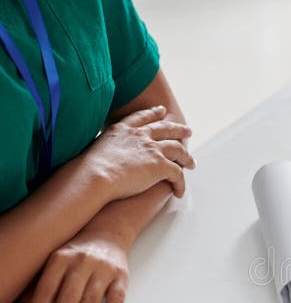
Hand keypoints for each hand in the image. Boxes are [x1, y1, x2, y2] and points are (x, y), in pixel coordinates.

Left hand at [12, 227, 129, 302]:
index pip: (45, 292)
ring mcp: (103, 268)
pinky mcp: (121, 275)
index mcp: (60, 258)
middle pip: (69, 297)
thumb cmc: (76, 254)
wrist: (108, 233)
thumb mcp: (52, 265)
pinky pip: (117, 298)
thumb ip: (35, 291)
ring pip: (92, 300)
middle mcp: (82, 262)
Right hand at [77, 105, 194, 200]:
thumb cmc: (87, 169)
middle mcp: (140, 135)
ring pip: (177, 149)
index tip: (161, 111)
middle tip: (188, 130)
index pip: (142, 117)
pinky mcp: (160, 165)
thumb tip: (95, 157)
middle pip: (165, 129)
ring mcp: (152, 149)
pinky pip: (177, 173)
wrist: (94, 176)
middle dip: (178, 129)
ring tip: (192, 163)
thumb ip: (103, 148)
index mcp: (123, 129)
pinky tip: (179, 191)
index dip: (153, 113)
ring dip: (187, 157)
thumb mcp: (94, 149)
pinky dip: (180, 183)